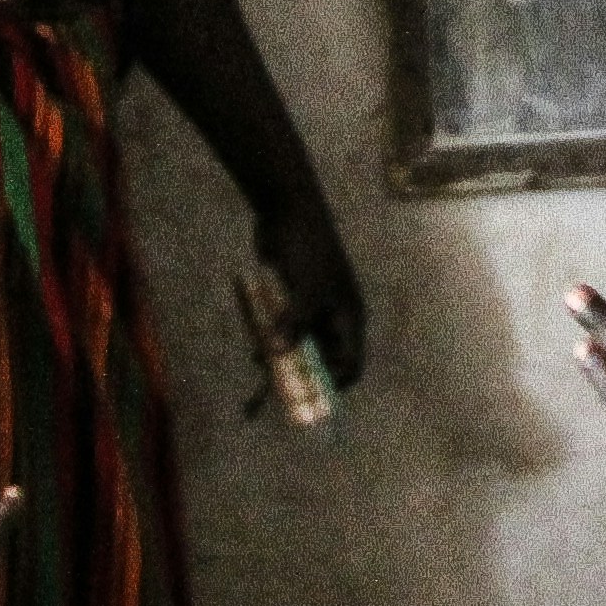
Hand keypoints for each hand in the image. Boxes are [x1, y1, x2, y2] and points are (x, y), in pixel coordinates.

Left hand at [257, 197, 370, 387]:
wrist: (288, 210)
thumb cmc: (308, 248)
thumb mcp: (306, 289)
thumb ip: (294, 322)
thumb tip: (274, 354)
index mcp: (349, 317)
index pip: (351, 362)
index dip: (334, 382)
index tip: (309, 395)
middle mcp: (331, 318)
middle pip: (321, 360)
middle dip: (302, 378)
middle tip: (279, 395)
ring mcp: (309, 309)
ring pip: (297, 346)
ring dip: (281, 362)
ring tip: (259, 373)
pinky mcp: (288, 301)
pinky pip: (280, 330)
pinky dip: (269, 341)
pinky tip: (255, 351)